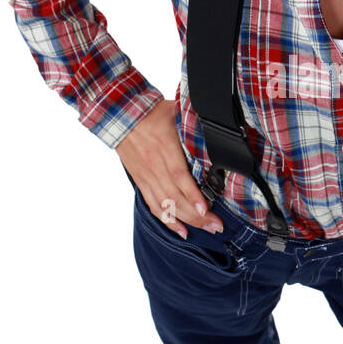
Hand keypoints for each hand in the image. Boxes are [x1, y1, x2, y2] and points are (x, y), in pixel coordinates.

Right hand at [115, 99, 223, 238]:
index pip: (179, 176)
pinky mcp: (141, 182)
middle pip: (175, 197)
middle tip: (217, 225)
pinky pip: (154, 205)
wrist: (122, 116)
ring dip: (187, 220)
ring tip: (206, 229)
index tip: (206, 208)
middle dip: (197, 215)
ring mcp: (147, 176)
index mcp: (165, 148)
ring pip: (166, 205)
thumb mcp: (177, 113)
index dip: (192, 194)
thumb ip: (195, 125)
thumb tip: (220, 129)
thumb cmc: (153, 113)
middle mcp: (155, 166)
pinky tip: (181, 230)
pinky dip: (167, 220)